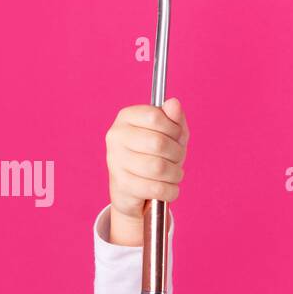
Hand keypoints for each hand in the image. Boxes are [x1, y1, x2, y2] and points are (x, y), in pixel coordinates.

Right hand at [104, 98, 189, 245]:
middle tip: (176, 159)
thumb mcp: (170, 134)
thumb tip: (174, 103)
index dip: (174, 129)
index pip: (155, 117)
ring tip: (173, 174)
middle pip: (158, 143)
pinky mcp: (121, 185)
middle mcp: (116, 136)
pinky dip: (171, 190)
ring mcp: (115, 160)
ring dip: (175, 174)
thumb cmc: (155, 156)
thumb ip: (174, 118)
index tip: (175, 137)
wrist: (135, 190)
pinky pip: (156, 188)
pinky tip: (168, 188)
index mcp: (126, 117)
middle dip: (177, 154)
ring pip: (158, 167)